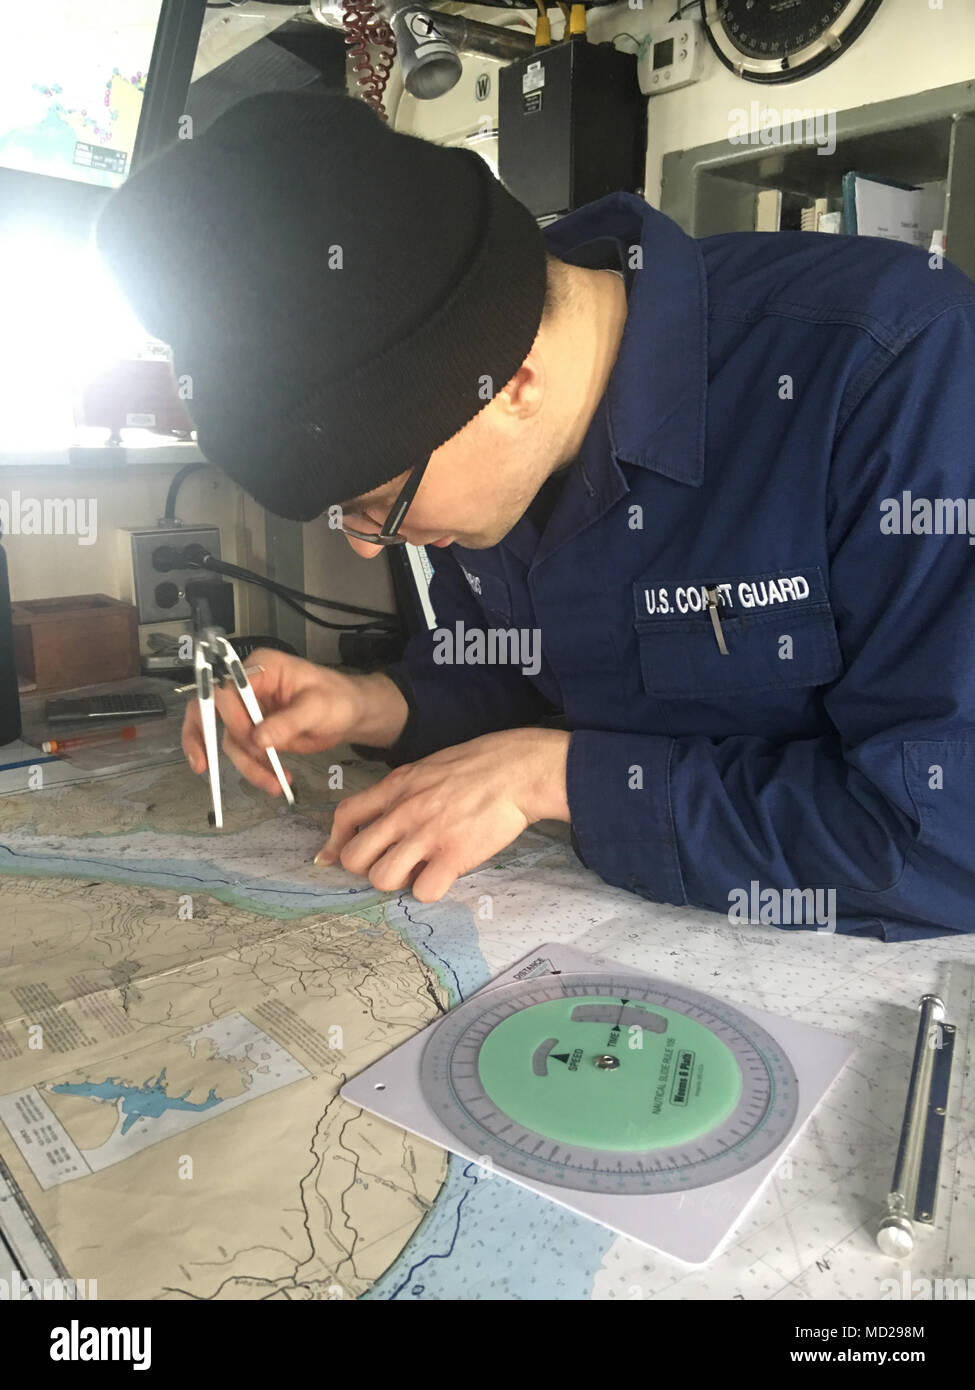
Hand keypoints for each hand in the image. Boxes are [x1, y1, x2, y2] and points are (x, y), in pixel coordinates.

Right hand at [181, 648, 399, 797]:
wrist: (349, 714)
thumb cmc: (338, 699)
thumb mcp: (318, 707)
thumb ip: (288, 721)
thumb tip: (258, 740)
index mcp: (260, 668)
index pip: (227, 688)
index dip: (230, 715)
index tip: (251, 740)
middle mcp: (247, 687)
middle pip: (209, 710)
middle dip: (207, 740)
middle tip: (204, 767)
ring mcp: (248, 710)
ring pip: (228, 739)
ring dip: (245, 764)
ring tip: (273, 784)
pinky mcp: (254, 732)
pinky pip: (242, 751)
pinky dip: (252, 769)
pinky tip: (273, 781)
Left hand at [313, 728, 570, 900]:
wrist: (517, 770)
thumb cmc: (478, 767)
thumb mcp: (428, 768)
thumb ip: (403, 791)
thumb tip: (386, 815)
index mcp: (396, 786)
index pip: (345, 815)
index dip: (335, 841)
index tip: (334, 857)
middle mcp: (403, 812)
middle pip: (354, 857)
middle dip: (367, 868)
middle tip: (390, 865)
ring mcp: (426, 835)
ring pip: (382, 879)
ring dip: (397, 882)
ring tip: (418, 871)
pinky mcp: (452, 856)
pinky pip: (422, 892)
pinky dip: (430, 890)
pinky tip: (443, 876)